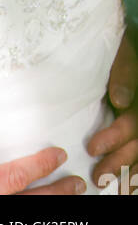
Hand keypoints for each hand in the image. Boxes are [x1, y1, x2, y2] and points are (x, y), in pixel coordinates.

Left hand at [87, 29, 137, 191]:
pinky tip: (128, 182)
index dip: (114, 138)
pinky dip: (137, 169)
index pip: (132, 124)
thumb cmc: (128, 48)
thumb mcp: (127, 54)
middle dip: (117, 161)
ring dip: (128, 170)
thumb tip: (120, 101)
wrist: (135, 41)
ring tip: (108, 183)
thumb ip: (124, 75)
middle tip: (97, 175)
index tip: (92, 147)